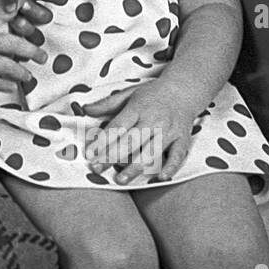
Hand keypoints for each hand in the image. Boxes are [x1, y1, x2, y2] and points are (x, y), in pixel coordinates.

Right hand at [0, 0, 48, 93]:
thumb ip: (10, 13)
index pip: (5, 13)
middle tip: (43, 57)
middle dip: (28, 50)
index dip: (17, 5)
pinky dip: (3, 85)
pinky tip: (12, 86)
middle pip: (9, 43)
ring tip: (28, 76)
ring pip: (3, 64)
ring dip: (19, 71)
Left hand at [82, 81, 198, 183]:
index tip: (89, 154)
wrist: (184, 89)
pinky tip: (160, 177)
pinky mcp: (182, 139)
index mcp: (138, 108)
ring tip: (121, 179)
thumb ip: (107, 103)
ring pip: (151, 152)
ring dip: (136, 167)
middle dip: (113, 156)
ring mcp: (169, 131)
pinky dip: (170, 167)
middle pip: (131, 142)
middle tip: (98, 169)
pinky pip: (177, 155)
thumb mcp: (129, 93)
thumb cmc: (152, 94)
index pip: (117, 127)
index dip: (102, 141)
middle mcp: (153, 120)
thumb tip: (84, 109)